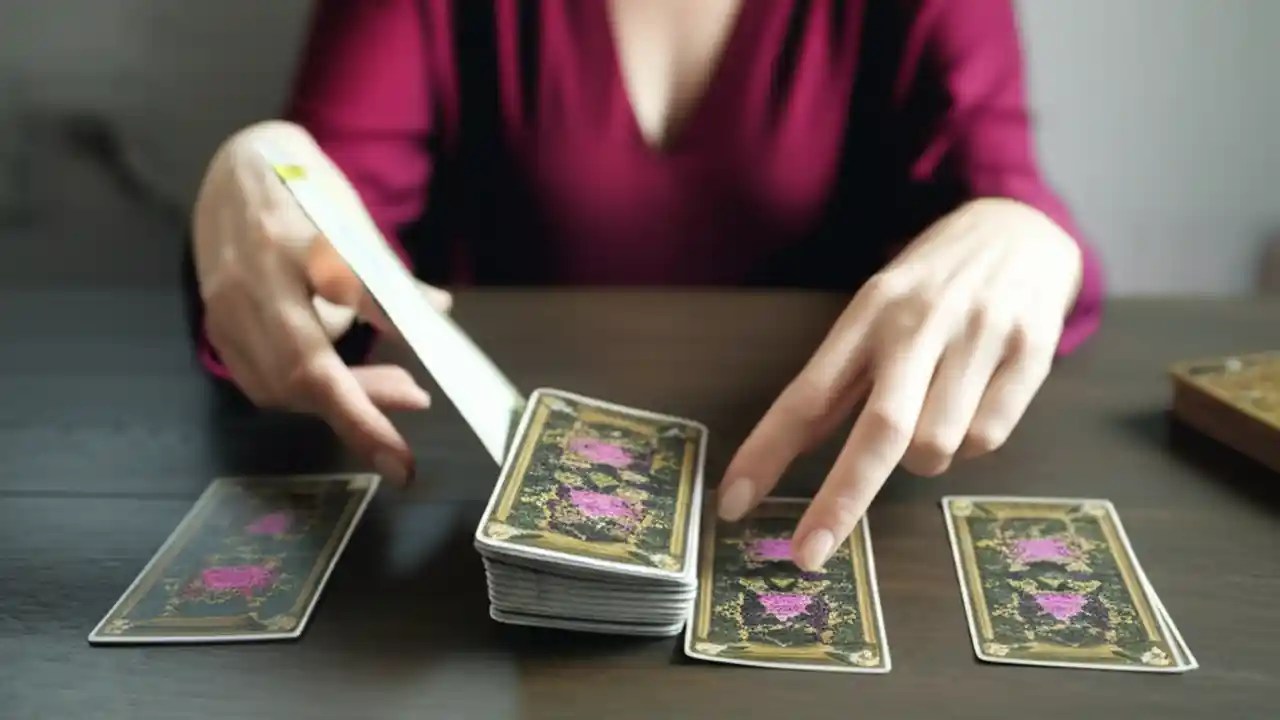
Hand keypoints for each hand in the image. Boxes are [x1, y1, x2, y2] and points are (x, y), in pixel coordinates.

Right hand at [192, 121, 449, 483]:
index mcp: (294, 238)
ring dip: (339, 406)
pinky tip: (343, 392)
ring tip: (392, 392)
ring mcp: (226, 307)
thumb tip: (437, 312)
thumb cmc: (303, 186)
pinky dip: (304, 399)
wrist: (233, 166)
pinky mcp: (216, 327)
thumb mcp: (351, 214)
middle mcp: (253, 277)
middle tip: (416, 401)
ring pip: (280, 385)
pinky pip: (260, 384)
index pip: (344, 296)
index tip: (421, 387)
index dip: (383, 339)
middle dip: (362, 409)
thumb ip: (388, 270)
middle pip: (304, 365)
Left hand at [718, 198, 1082, 569]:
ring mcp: (979, 337)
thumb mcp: (877, 309)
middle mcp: (919, 323)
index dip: (767, 454)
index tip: (734, 505)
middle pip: (878, 431)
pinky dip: (972, 442)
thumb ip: (843, 377)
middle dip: (839, 501)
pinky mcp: (1032, 352)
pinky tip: (974, 401)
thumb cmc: (931, 283)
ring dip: (924, 459)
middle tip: (809, 554)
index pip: (807, 395)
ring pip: (937, 447)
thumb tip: (788, 453)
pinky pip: (989, 438)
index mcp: (867, 312)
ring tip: (934, 412)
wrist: (1021, 226)